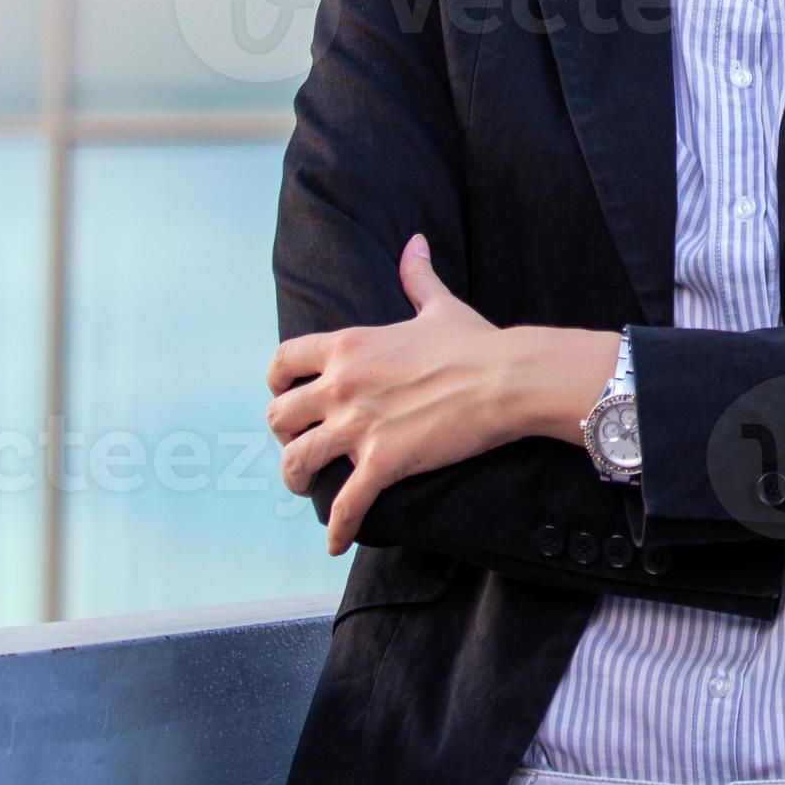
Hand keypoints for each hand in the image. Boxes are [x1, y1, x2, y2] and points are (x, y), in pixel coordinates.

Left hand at [264, 235, 611, 554]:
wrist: (509, 378)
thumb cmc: (477, 343)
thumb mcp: (438, 305)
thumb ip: (417, 276)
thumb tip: (414, 243)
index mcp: (349, 345)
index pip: (281, 363)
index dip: (275, 384)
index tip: (283, 396)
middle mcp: (342, 385)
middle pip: (279, 416)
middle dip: (284, 435)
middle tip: (301, 445)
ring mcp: (359, 426)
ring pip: (296, 461)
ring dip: (296, 479)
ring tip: (306, 490)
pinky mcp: (383, 463)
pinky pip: (345, 504)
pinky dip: (337, 528)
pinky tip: (336, 541)